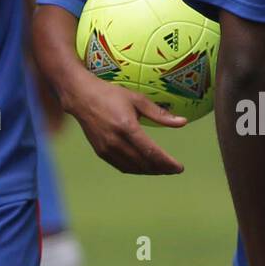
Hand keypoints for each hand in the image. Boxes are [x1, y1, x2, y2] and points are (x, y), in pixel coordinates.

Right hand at [63, 75, 185, 174]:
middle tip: (174, 169)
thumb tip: (183, 122)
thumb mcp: (137, 100)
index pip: (152, 152)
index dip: (168, 163)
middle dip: (162, 169)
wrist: (81, 97)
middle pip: (144, 163)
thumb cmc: (111, 94)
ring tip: (162, 168)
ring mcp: (107, 148)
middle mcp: (116, 141)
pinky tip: (145, 166)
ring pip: (134, 168)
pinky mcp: (101, 152)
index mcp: (127, 126)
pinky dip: (136, 169)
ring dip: (150, 171)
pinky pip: (122, 167)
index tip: (179, 167)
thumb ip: (160, 113)